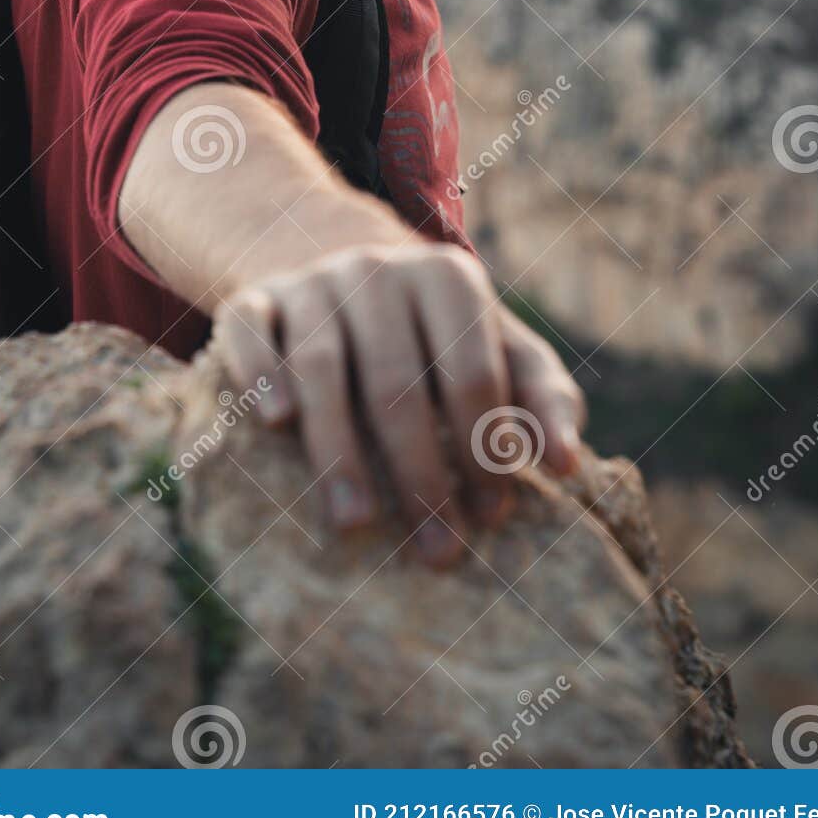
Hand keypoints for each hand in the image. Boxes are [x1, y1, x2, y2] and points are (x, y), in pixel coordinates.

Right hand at [215, 240, 586, 567]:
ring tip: (356, 523)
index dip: (486, 448)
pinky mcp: (255, 296)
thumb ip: (541, 396)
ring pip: (321, 367)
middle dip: (420, 473)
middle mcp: (377, 269)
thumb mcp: (497, 347)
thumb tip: (567, 463)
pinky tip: (275, 422)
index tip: (492, 515)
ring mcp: (312, 282)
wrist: (343, 267)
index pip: (473, 372)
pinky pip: (249, 330)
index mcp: (448, 276)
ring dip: (338, 450)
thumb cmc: (436, 332)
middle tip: (437, 550)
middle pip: (397, 382)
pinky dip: (259, 373)